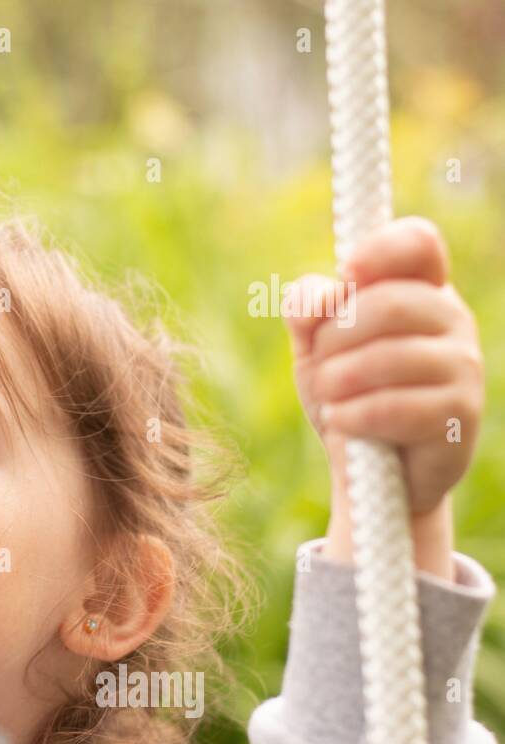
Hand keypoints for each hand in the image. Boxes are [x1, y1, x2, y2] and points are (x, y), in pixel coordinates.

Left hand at [280, 218, 482, 578]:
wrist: (368, 472)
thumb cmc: (345, 394)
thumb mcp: (313, 348)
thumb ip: (307, 310)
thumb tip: (321, 296)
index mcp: (418, 289)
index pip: (418, 243)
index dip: (379, 251)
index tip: (347, 275)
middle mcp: (451, 319)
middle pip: (389, 302)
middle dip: (335, 337)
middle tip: (322, 365)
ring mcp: (464, 366)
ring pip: (390, 355)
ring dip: (337, 379)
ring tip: (329, 396)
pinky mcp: (460, 415)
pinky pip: (396, 406)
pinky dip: (352, 414)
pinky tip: (340, 421)